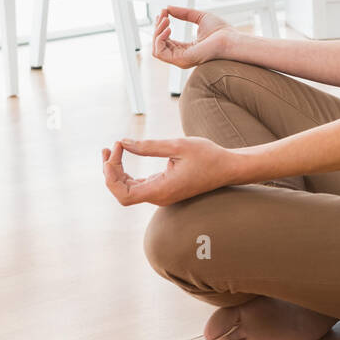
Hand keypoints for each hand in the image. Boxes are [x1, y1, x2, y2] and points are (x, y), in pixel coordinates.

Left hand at [101, 136, 235, 205]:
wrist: (229, 168)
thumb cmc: (209, 156)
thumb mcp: (178, 146)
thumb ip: (149, 146)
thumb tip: (124, 143)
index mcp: (162, 190)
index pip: (123, 194)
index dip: (112, 174)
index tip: (117, 150)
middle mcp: (159, 197)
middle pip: (122, 191)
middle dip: (110, 170)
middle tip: (110, 147)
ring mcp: (161, 195)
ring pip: (128, 189)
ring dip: (116, 171)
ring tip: (113, 150)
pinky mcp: (163, 189)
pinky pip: (137, 185)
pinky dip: (126, 173)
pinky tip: (123, 157)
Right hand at [152, 5, 231, 68]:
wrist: (231, 39)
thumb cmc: (222, 31)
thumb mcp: (199, 17)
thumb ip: (183, 14)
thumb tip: (168, 8)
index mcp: (186, 48)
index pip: (165, 40)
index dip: (161, 26)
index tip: (163, 12)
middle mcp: (182, 56)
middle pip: (159, 44)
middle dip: (158, 27)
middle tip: (163, 14)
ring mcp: (181, 59)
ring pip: (156, 48)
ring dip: (157, 32)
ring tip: (165, 19)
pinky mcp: (181, 60)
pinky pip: (160, 52)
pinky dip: (160, 39)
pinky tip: (168, 28)